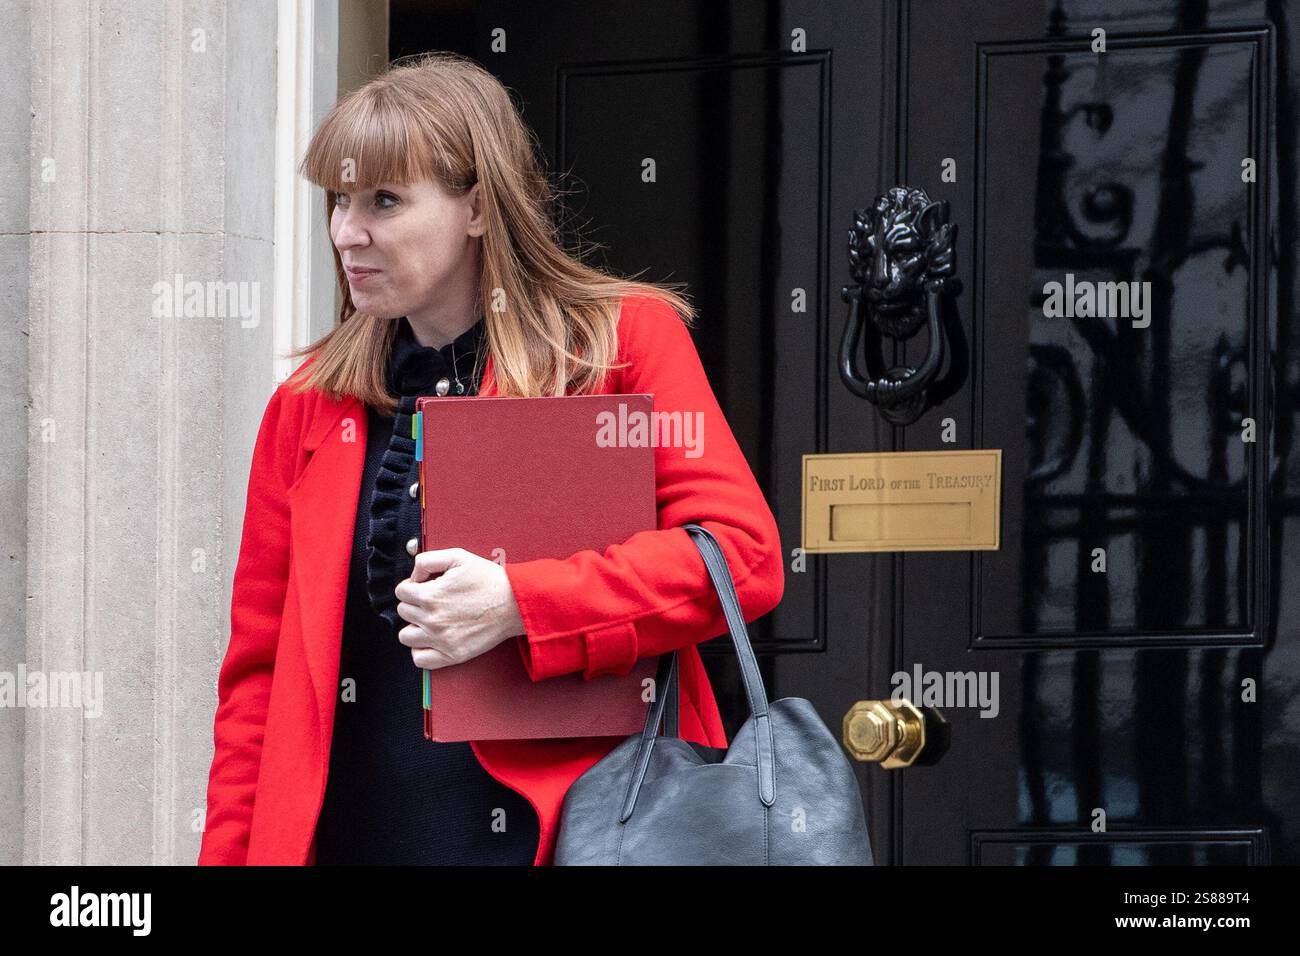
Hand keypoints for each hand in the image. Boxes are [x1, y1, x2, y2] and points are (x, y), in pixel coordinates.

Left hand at [393, 548, 525, 669]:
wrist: (515, 603)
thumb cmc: (490, 580)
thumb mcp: (458, 556)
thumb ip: (427, 560)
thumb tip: (414, 575)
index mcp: (431, 595)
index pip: (401, 592)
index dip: (412, 586)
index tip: (424, 587)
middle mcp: (432, 619)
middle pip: (403, 612)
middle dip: (415, 603)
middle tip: (433, 601)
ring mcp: (441, 640)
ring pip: (406, 636)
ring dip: (414, 626)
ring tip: (430, 620)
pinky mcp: (452, 655)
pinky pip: (420, 659)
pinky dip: (421, 650)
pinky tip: (431, 639)